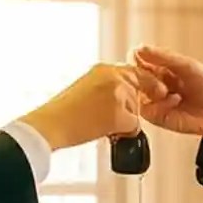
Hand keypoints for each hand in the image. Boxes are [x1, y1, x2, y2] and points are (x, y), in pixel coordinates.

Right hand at [18, 64, 167, 150]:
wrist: (49, 125)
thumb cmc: (60, 113)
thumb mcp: (84, 88)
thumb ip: (106, 88)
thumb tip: (123, 99)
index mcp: (103, 69)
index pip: (134, 71)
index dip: (145, 82)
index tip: (153, 90)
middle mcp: (113, 77)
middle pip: (139, 89)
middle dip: (137, 102)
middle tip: (119, 112)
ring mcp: (117, 94)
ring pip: (135, 109)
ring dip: (124, 120)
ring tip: (97, 124)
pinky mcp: (120, 113)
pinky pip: (133, 127)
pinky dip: (122, 134)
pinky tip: (103, 132)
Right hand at [131, 44, 202, 145]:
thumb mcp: (188, 66)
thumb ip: (165, 58)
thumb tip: (140, 49)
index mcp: (162, 67)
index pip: (139, 59)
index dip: (137, 57)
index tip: (138, 57)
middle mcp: (154, 83)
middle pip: (134, 75)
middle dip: (143, 76)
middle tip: (156, 78)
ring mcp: (153, 100)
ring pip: (136, 92)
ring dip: (150, 90)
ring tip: (166, 91)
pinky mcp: (156, 116)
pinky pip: (146, 109)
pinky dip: (159, 104)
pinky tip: (174, 101)